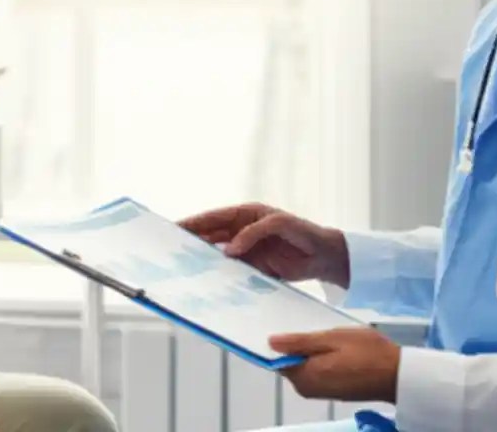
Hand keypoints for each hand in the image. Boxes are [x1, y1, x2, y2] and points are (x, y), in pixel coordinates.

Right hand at [179, 203, 348, 285]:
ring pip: (218, 255)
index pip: (213, 218)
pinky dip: (220, 276)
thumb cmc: (304, 232)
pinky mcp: (253, 268)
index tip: (175, 228)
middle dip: (191, 242)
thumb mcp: (280, 225)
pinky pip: (232, 272)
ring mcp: (246, 250)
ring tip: (184, 268)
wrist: (325, 257)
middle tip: (171, 251)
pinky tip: (208, 283)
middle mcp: (242, 231)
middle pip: (210, 236)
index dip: (193, 222)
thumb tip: (228, 250)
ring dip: (203, 260)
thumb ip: (254, 234)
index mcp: (246, 214)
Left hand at [270, 327, 401, 403]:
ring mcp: (322, 392)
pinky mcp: (334, 391)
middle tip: (310, 324)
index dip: (280, 343)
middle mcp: (308, 389)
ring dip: (311, 351)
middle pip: (291, 364)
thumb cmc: (367, 352)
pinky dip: (321, 359)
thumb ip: (300, 342)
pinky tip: (333, 346)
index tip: (285, 325)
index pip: (278, 360)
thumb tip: (270, 343)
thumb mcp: (332, 339)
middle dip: (297, 346)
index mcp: (304, 377)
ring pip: (306, 367)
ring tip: (324, 331)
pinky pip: (318, 372)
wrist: (398, 375)